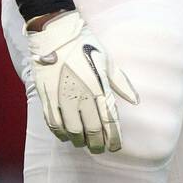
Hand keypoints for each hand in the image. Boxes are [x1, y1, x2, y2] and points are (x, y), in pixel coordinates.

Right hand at [25, 9, 137, 153]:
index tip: (116, 146)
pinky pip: (53, 123)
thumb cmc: (84, 45)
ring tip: (83, 143)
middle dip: (97, 144)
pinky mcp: (46, 97)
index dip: (114, 138)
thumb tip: (135, 101)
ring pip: (72, 131)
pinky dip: (60, 133)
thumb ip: (121, 83)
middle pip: (92, 130)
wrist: (54, 33)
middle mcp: (81, 95)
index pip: (110, 120)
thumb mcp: (106, 60)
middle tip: (100, 149)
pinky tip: (66, 135)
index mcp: (98, 86)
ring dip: (79, 140)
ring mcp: (62, 97)